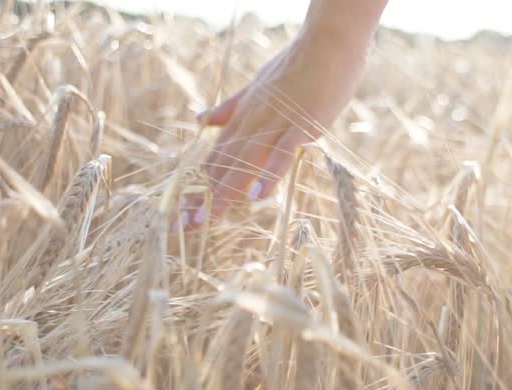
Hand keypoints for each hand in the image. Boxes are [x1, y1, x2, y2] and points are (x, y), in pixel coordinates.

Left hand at [183, 29, 370, 227]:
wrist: (327, 42)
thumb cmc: (297, 64)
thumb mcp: (256, 87)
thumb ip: (229, 107)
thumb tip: (200, 119)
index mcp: (243, 116)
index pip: (215, 156)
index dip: (198, 185)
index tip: (183, 211)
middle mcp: (253, 122)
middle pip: (224, 164)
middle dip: (204, 196)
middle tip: (185, 225)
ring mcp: (277, 123)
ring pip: (246, 161)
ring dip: (227, 190)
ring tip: (209, 218)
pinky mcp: (302, 124)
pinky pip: (283, 152)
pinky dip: (269, 173)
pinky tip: (258, 196)